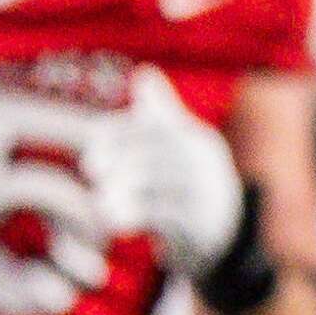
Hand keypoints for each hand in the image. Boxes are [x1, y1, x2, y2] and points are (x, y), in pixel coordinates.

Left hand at [86, 64, 248, 278]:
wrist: (224, 241)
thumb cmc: (189, 188)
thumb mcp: (179, 151)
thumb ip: (161, 115)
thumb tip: (144, 73)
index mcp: (198, 140)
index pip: (154, 127)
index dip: (119, 133)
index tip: (92, 148)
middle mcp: (207, 163)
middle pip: (155, 151)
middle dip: (119, 158)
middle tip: (91, 170)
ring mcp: (208, 194)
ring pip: (157, 183)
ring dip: (121, 188)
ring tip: (98, 200)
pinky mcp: (203, 225)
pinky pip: (160, 216)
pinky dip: (132, 216)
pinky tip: (111, 221)